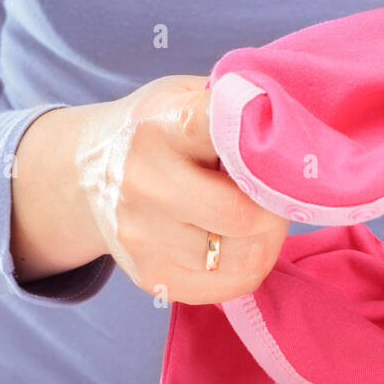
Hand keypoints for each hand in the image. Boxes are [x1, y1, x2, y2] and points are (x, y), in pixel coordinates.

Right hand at [11, 76, 288, 303]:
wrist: (88, 172)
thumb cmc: (158, 131)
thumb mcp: (187, 95)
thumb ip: (235, 105)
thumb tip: (295, 134)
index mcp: (160, 126)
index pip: (235, 138)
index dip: (274, 153)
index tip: (286, 157)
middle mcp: (142, 184)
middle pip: (243, 216)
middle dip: (276, 210)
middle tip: (277, 198)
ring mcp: (141, 237)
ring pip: (242, 259)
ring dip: (266, 243)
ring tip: (257, 221)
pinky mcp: (150, 278)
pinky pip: (228, 288)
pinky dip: (247, 270)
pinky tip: (239, 246)